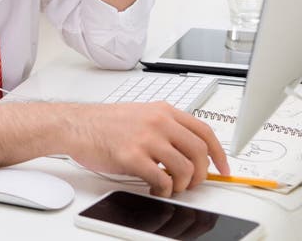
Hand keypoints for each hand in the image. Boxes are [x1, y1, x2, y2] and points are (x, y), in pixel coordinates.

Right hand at [68, 102, 229, 196]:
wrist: (78, 125)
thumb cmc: (107, 123)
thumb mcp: (143, 114)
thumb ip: (168, 128)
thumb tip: (192, 152)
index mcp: (164, 110)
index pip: (204, 131)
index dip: (219, 154)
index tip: (223, 169)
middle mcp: (158, 121)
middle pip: (199, 151)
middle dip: (200, 174)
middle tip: (192, 183)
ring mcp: (146, 138)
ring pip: (184, 168)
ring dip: (182, 185)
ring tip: (170, 186)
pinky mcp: (132, 156)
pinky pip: (162, 180)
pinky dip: (163, 190)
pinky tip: (154, 187)